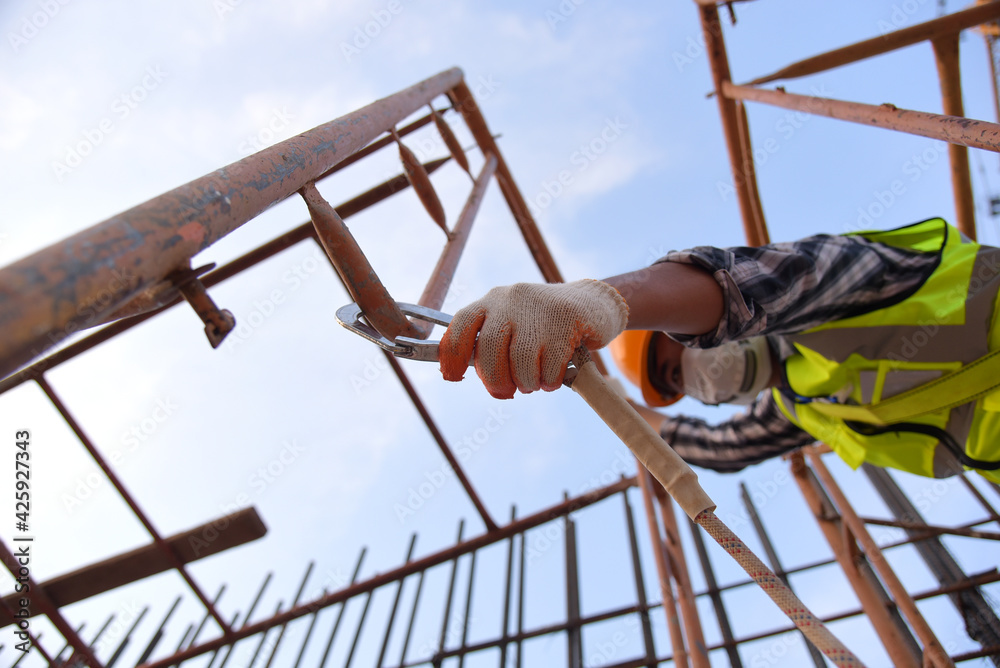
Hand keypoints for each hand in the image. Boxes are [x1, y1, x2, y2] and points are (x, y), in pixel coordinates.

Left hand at [439, 279, 627, 398]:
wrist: (593, 304)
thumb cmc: (544, 325)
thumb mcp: (513, 326)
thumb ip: (491, 347)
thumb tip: (468, 375)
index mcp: (492, 302)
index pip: (461, 326)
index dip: (452, 355)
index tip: (453, 377)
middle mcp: (511, 301)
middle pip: (489, 351)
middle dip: (495, 381)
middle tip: (506, 392)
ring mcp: (538, 309)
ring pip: (520, 363)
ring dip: (527, 383)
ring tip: (535, 381)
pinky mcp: (566, 320)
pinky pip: (549, 367)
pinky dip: (549, 381)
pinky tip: (554, 375)